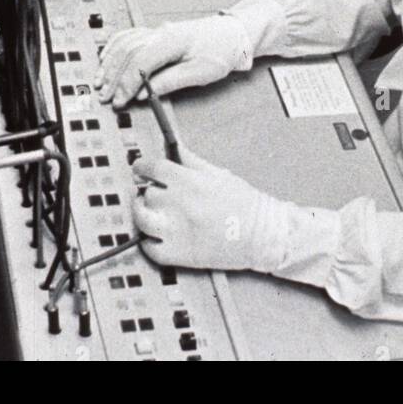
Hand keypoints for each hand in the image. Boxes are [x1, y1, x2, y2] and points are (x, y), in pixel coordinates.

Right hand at [95, 16, 252, 106]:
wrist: (231, 34)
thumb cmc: (220, 51)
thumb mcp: (201, 72)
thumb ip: (172, 81)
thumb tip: (147, 93)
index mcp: (172, 41)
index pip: (139, 62)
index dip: (127, 83)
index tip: (121, 100)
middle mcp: (160, 32)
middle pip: (127, 53)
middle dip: (113, 77)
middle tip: (105, 97)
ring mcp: (157, 31)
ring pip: (124, 43)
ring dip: (110, 63)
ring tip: (100, 81)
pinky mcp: (156, 33)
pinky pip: (128, 36)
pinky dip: (114, 47)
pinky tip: (107, 57)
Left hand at [133, 147, 289, 272]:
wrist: (262, 234)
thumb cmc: (244, 203)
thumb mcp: (217, 173)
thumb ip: (191, 161)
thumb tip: (174, 149)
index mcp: (189, 182)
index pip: (152, 168)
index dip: (142, 166)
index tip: (140, 168)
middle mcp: (179, 205)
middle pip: (147, 194)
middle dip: (150, 191)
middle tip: (156, 192)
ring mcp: (177, 231)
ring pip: (142, 220)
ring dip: (142, 213)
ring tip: (148, 212)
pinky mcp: (181, 254)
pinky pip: (150, 249)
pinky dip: (148, 242)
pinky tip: (155, 235)